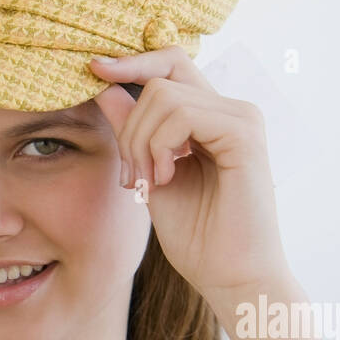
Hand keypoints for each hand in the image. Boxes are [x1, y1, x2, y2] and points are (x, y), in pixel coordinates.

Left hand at [89, 48, 288, 299]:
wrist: (229, 276)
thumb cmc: (198, 237)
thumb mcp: (150, 176)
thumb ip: (133, 132)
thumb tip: (105, 88)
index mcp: (212, 117)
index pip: (170, 66)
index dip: (132, 63)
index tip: (94, 68)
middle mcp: (231, 110)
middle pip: (159, 80)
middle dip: (128, 128)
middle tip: (131, 177)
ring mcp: (241, 117)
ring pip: (164, 97)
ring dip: (140, 144)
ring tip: (149, 183)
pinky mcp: (244, 133)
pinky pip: (182, 115)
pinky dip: (160, 147)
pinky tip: (166, 179)